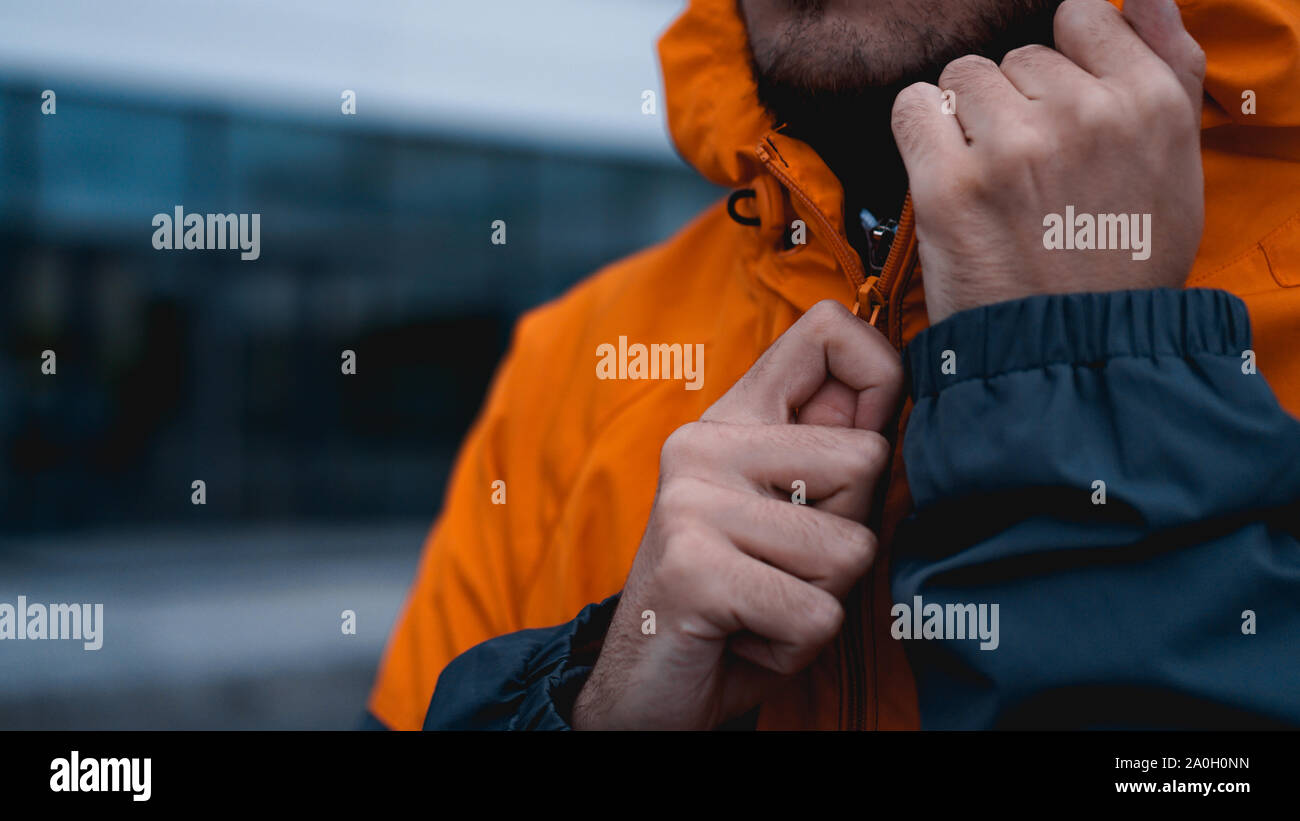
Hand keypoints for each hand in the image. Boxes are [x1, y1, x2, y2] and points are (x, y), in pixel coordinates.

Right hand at [571, 301, 901, 729]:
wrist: (640, 689)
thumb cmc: (731, 603)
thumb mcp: (780, 516)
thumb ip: (825, 455)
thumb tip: (893, 387)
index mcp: (731, 421)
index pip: (827, 329)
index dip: (880, 373)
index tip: (861, 446)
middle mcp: (705, 445)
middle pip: (867, 461)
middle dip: (847, 537)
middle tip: (779, 568)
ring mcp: (694, 502)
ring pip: (852, 550)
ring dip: (819, 602)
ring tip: (760, 604)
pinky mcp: (694, 567)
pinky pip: (816, 615)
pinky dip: (793, 648)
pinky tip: (743, 637)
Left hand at [891, 0, 1206, 323]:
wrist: (1070, 352)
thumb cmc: (1122, 263)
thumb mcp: (1178, 166)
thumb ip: (1168, 66)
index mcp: (1148, 103)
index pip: (1084, 14)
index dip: (1063, 58)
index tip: (1056, 106)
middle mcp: (1083, 116)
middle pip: (1018, 56)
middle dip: (1017, 103)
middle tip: (1030, 171)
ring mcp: (1012, 149)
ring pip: (964, 77)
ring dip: (966, 117)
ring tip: (990, 176)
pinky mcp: (950, 184)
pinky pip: (914, 107)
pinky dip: (920, 130)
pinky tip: (944, 169)